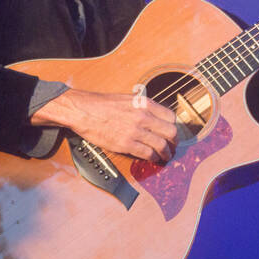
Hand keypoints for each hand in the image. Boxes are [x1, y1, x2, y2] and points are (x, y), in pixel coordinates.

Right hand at [31, 88, 177, 163]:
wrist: (83, 111)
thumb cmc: (102, 104)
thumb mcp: (128, 98)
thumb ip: (143, 107)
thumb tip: (155, 116)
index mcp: (145, 104)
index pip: (171, 117)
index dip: (174, 127)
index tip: (172, 133)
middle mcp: (143, 117)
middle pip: (171, 132)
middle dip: (174, 142)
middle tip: (172, 146)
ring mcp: (135, 131)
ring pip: (161, 145)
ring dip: (166, 153)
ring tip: (165, 156)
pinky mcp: (126, 144)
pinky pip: (147, 154)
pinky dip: (153, 158)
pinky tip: (153, 159)